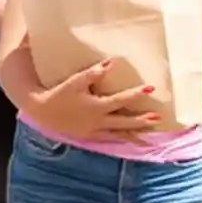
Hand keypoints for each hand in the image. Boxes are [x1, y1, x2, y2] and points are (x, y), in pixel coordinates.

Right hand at [28, 59, 158, 140]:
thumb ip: (93, 73)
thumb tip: (111, 62)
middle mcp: (98, 121)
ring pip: (119, 133)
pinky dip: (122, 139)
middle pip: (125, 122)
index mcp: (96, 107)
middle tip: (159, 118)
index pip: (120, 100)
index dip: (136, 94)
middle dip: (142, 120)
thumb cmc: (59, 93)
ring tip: (150, 135)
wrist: (42, 111)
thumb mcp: (75, 81)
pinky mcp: (90, 136)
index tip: (151, 88)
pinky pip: (110, 138)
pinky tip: (132, 140)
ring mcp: (94, 131)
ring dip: (135, 133)